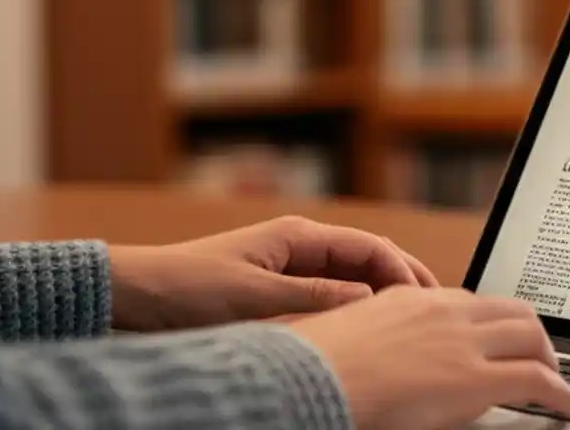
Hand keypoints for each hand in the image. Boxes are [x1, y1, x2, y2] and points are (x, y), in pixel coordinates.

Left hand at [110, 215, 438, 331]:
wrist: (133, 295)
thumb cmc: (183, 287)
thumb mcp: (254, 297)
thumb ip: (314, 298)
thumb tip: (370, 301)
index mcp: (297, 237)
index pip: (370, 248)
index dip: (403, 272)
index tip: (427, 299)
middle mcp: (299, 248)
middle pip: (369, 261)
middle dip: (404, 282)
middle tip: (437, 310)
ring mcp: (289, 270)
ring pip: (353, 281)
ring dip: (383, 298)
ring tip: (412, 324)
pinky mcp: (277, 292)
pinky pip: (330, 299)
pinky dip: (355, 312)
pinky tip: (367, 332)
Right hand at [292, 286, 569, 429]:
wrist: (310, 378)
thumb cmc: (318, 367)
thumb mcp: (357, 335)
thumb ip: (386, 337)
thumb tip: (395, 356)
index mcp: (414, 299)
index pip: (472, 302)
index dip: (495, 323)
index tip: (500, 339)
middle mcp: (445, 311)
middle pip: (512, 312)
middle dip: (532, 334)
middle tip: (538, 356)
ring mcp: (463, 343)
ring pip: (531, 336)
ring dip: (548, 356)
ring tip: (553, 378)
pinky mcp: (473, 379)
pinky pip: (536, 379)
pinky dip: (558, 389)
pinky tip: (564, 403)